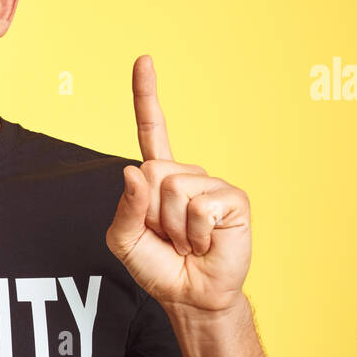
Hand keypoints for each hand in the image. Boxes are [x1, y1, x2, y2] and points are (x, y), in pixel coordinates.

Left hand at [105, 55, 250, 311]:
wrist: (192, 296)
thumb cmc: (159, 268)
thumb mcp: (124, 241)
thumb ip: (123, 209)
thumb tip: (134, 171)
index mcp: (158, 179)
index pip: (152, 130)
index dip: (147, 96)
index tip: (144, 60)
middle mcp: (186, 175)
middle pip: (152, 171)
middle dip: (151, 213)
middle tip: (168, 237)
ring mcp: (212, 184)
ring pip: (174, 190)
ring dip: (173, 227)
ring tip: (187, 242)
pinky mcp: (233, 199)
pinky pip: (199, 206)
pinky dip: (195, 233)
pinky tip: (205, 242)